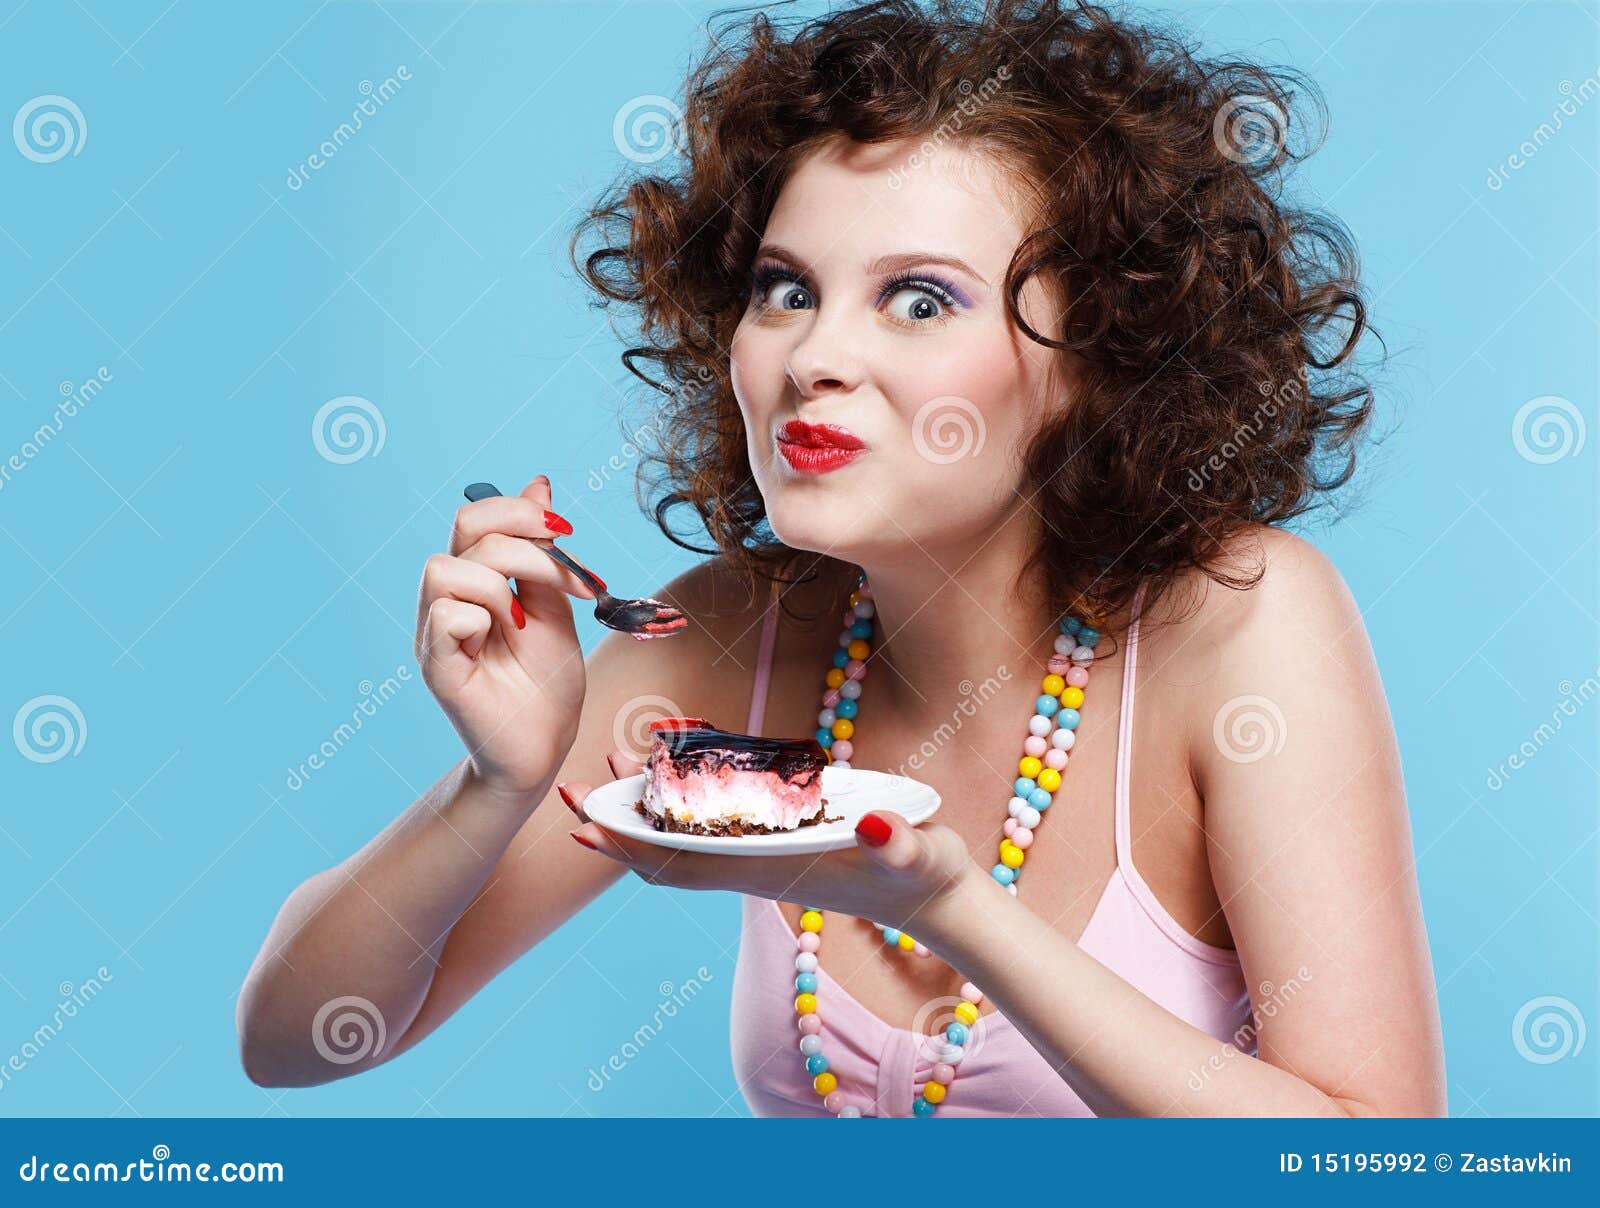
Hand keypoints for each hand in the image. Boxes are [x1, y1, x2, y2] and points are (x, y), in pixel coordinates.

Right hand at [416, 474, 595, 802]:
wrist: (546, 745)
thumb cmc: (548, 683)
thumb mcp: (556, 605)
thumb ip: (544, 551)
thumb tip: (539, 483)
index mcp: (475, 580)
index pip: (477, 517)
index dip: (521, 512)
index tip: (569, 534)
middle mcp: (447, 599)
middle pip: (465, 529)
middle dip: (524, 543)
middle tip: (564, 581)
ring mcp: (435, 632)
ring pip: (446, 568)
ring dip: (500, 585)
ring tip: (523, 624)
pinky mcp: (435, 665)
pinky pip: (443, 615)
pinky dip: (481, 618)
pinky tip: (503, 640)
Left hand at [559, 755, 980, 937]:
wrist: (939, 900)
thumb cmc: (927, 878)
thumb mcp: (921, 856)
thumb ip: (899, 843)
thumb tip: (873, 825)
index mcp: (773, 871)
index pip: (683, 865)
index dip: (631, 847)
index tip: (585, 824)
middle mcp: (757, 869)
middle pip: (668, 855)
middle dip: (622, 825)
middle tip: (583, 781)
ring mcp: (765, 859)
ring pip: (687, 841)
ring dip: (649, 810)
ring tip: (623, 763)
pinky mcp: (779, 845)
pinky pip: (714, 830)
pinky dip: (684, 805)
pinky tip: (683, 774)